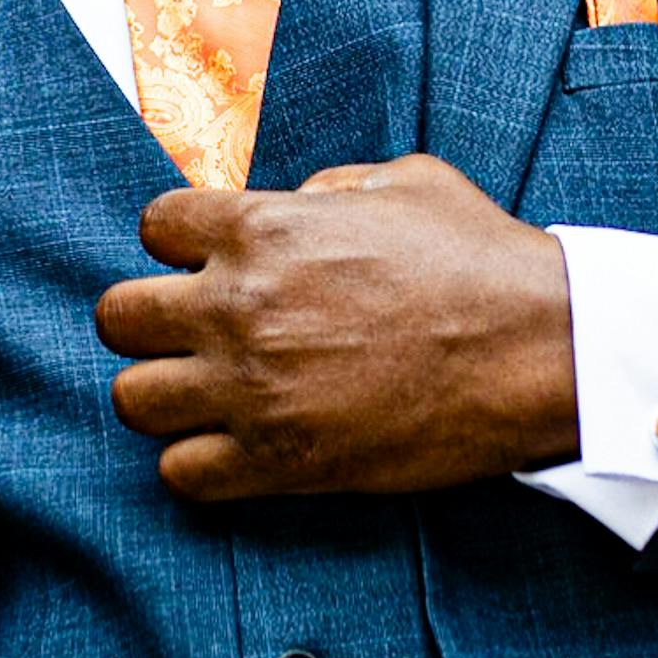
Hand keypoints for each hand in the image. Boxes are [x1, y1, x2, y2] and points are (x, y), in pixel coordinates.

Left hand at [94, 156, 579, 501]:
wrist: (538, 350)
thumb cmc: (480, 261)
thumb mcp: (403, 182)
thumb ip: (328, 189)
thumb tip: (294, 205)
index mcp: (263, 227)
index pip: (152, 226)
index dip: (178, 243)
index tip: (205, 262)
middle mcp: (239, 305)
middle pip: (118, 319)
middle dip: (149, 324)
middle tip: (193, 335)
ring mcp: (253, 389)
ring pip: (132, 401)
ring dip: (165, 397)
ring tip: (207, 397)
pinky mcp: (279, 462)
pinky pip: (181, 475)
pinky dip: (198, 466)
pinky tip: (235, 449)